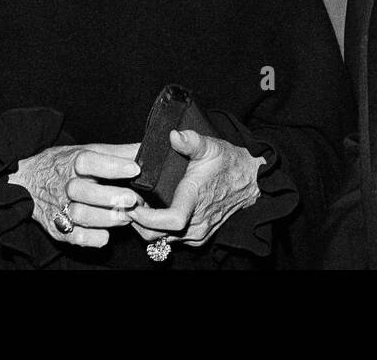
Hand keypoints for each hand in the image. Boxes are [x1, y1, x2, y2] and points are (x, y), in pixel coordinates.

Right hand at [8, 142, 140, 248]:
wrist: (28, 181)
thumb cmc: (66, 164)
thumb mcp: (88, 151)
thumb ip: (118, 152)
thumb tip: (146, 148)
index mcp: (72, 162)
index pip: (88, 160)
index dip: (112, 165)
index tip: (135, 168)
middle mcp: (64, 185)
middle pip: (82, 190)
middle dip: (110, 196)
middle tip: (133, 199)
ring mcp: (60, 208)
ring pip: (80, 215)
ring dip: (106, 218)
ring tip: (126, 216)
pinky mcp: (59, 228)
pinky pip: (75, 237)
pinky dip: (93, 238)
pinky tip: (107, 234)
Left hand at [128, 130, 264, 247]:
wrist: (249, 180)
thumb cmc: (228, 162)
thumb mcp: (210, 146)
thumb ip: (191, 141)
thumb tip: (174, 135)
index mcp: (196, 198)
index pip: (170, 220)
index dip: (146, 217)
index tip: (132, 203)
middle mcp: (197, 221)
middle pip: (156, 235)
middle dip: (137, 221)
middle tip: (126, 202)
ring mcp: (198, 232)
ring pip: (161, 240)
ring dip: (145, 226)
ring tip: (137, 206)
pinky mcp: (199, 237)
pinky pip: (171, 240)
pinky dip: (157, 230)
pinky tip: (152, 214)